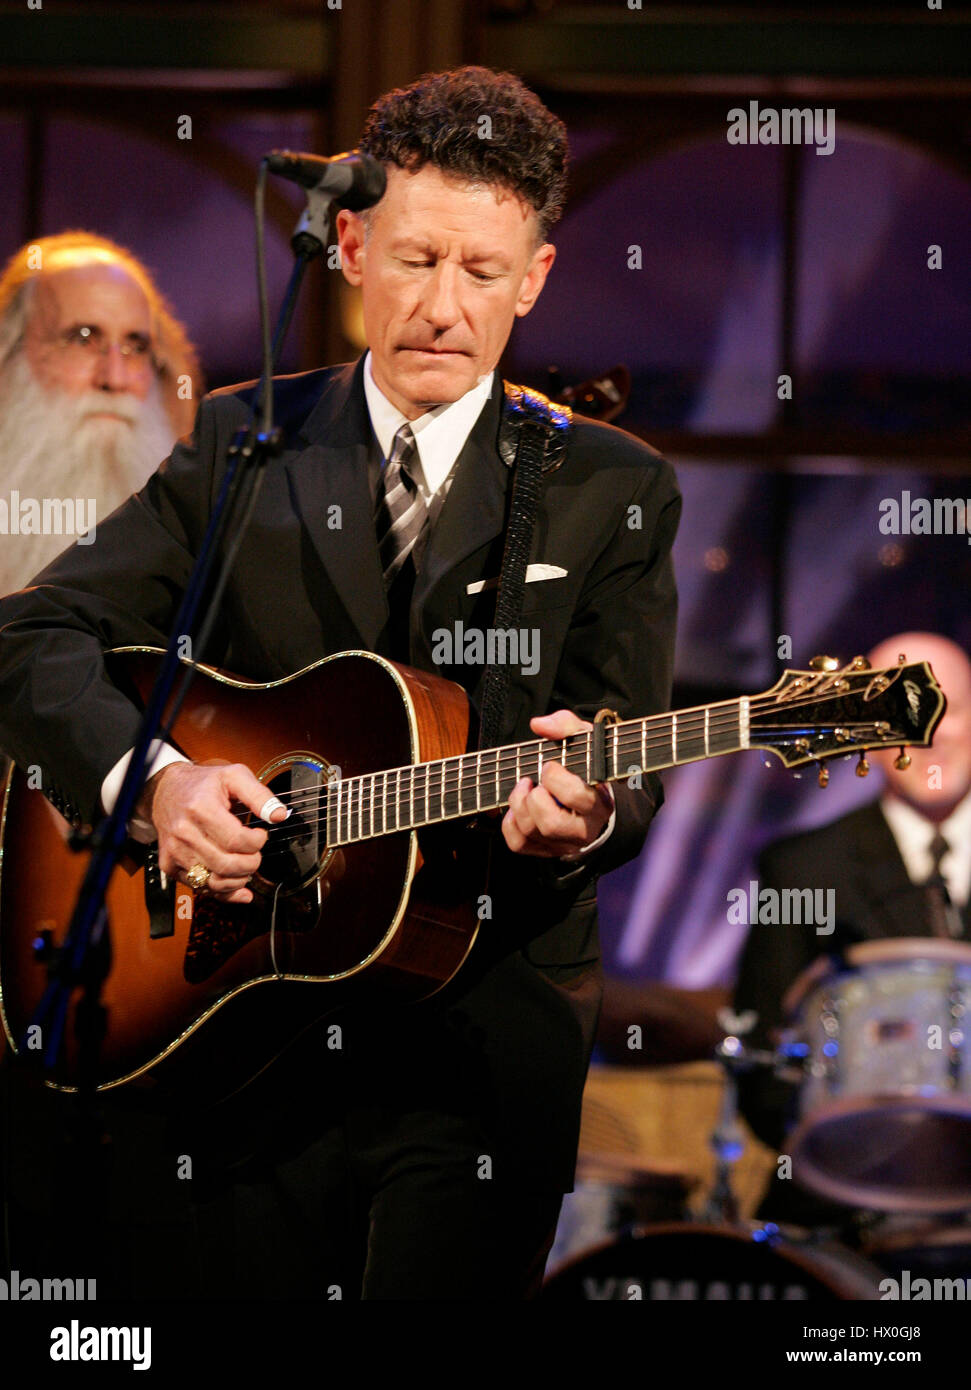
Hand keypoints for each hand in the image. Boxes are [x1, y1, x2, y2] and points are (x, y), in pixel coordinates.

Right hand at [138, 761, 287, 903]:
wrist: (165, 790)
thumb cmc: (203, 783)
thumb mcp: (234, 776)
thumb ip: (259, 795)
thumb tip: (279, 815)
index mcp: (200, 809)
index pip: (237, 841)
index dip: (257, 842)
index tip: (261, 835)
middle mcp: (184, 833)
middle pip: (227, 865)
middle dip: (251, 863)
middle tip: (255, 853)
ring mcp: (175, 852)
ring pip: (214, 882)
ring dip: (239, 879)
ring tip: (246, 864)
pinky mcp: (169, 865)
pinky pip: (201, 888)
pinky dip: (224, 892)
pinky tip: (239, 885)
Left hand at [501, 710, 611, 858]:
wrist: (592, 796)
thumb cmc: (586, 767)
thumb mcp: (584, 741)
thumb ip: (566, 726)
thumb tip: (539, 725)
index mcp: (600, 803)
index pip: (578, 797)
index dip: (555, 778)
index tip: (549, 765)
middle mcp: (584, 829)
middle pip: (551, 824)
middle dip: (534, 798)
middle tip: (533, 781)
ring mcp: (564, 843)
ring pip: (533, 833)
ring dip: (519, 806)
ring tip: (524, 788)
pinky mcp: (546, 850)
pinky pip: (519, 845)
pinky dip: (509, 825)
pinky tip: (516, 808)